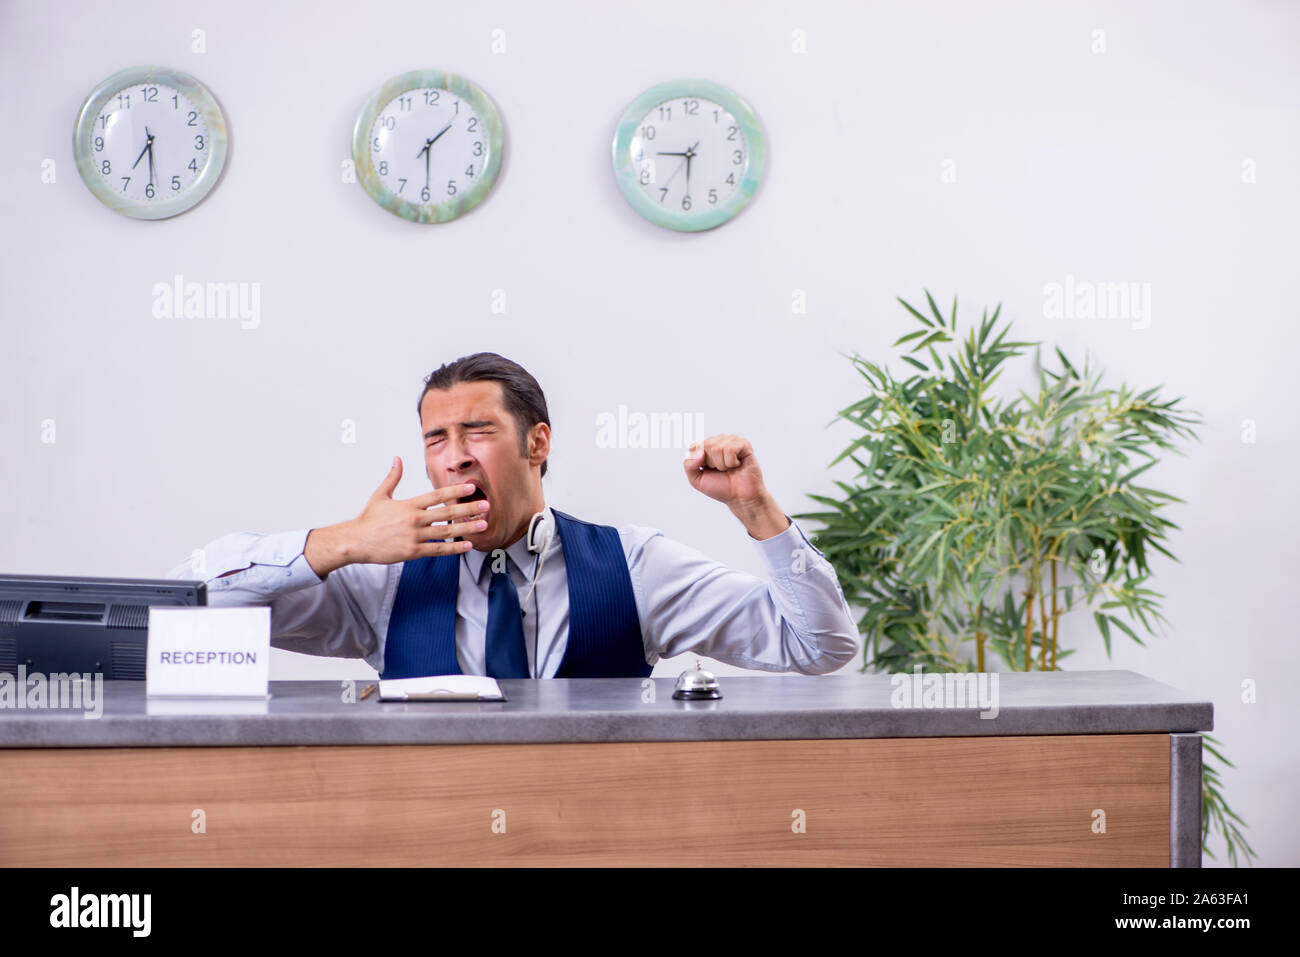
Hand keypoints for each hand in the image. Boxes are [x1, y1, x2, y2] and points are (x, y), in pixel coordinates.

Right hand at [304, 457, 489, 575]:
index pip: (436, 495)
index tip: (471, 487)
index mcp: (409, 505)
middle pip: (446, 513)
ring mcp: (414, 536)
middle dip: (468, 509)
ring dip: (467, 528)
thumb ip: (393, 477)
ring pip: (446, 532)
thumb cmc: (368, 519)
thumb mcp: (380, 495)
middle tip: (486, 506)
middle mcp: (414, 520)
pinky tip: (468, 545)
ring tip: (483, 525)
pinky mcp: (412, 551)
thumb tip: (397, 458)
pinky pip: (438, 549)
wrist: (355, 541)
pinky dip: (454, 548)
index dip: (455, 490)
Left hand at [682, 434, 789, 539]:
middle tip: (721, 470)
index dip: (699, 462)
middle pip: (706, 446)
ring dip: (722, 464)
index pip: (694, 446)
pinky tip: (737, 465)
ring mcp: (732, 441)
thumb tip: (699, 452)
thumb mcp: (696, 479)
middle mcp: (719, 440)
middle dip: (712, 463)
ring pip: (717, 448)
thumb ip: (688, 464)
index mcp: (706, 446)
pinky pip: (729, 450)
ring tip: (729, 468)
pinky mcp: (744, 444)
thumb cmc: (720, 487)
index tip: (708, 470)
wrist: (740, 498)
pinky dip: (731, 462)